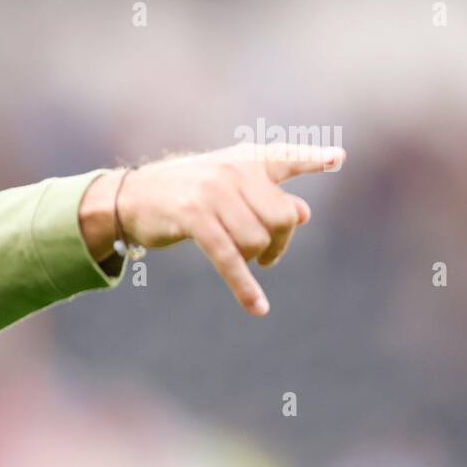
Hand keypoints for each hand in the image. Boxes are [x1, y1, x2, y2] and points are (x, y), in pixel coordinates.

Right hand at [78, 142, 345, 315]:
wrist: (128, 197)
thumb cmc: (180, 193)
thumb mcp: (223, 189)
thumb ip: (264, 196)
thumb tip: (303, 214)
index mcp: (244, 159)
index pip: (286, 158)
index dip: (313, 159)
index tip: (337, 159)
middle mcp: (233, 170)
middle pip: (282, 217)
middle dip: (278, 243)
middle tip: (266, 254)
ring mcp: (214, 192)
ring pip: (257, 240)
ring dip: (254, 259)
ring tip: (243, 259)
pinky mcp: (195, 217)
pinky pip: (230, 258)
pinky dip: (244, 287)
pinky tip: (256, 308)